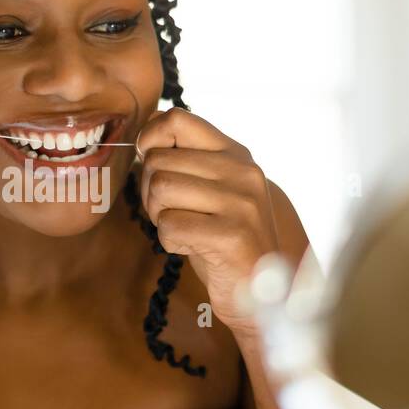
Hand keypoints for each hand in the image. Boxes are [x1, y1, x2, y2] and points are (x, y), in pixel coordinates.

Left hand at [136, 108, 279, 338]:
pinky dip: (169, 241)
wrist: (260, 290)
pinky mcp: (233, 235)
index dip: (149, 139)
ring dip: (158, 217)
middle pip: (159, 161)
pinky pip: (170, 226)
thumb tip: (149, 126)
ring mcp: (241, 203)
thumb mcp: (210, 188)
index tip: (149, 164)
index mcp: (235, 153)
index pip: (177, 119)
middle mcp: (243, 171)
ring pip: (161, 190)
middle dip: (150, 192)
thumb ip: (187, 158)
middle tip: (170, 213)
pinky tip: (191, 247)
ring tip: (182, 228)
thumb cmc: (222, 238)